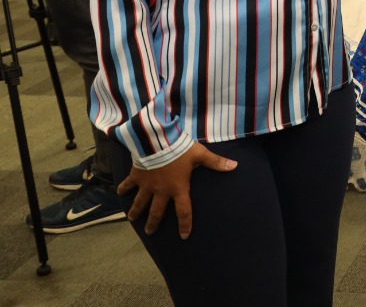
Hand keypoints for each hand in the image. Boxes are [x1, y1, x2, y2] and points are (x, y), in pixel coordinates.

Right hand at [117, 141, 236, 238]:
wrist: (156, 141)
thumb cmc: (180, 149)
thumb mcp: (200, 155)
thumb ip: (216, 162)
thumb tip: (235, 166)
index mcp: (178, 188)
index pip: (184, 211)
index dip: (185, 224)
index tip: (183, 236)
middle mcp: (161, 191)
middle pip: (157, 212)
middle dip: (153, 223)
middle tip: (150, 232)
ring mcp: (146, 185)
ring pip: (140, 202)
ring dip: (136, 211)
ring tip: (132, 219)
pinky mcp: (136, 176)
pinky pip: (128, 185)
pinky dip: (123, 189)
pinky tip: (119, 193)